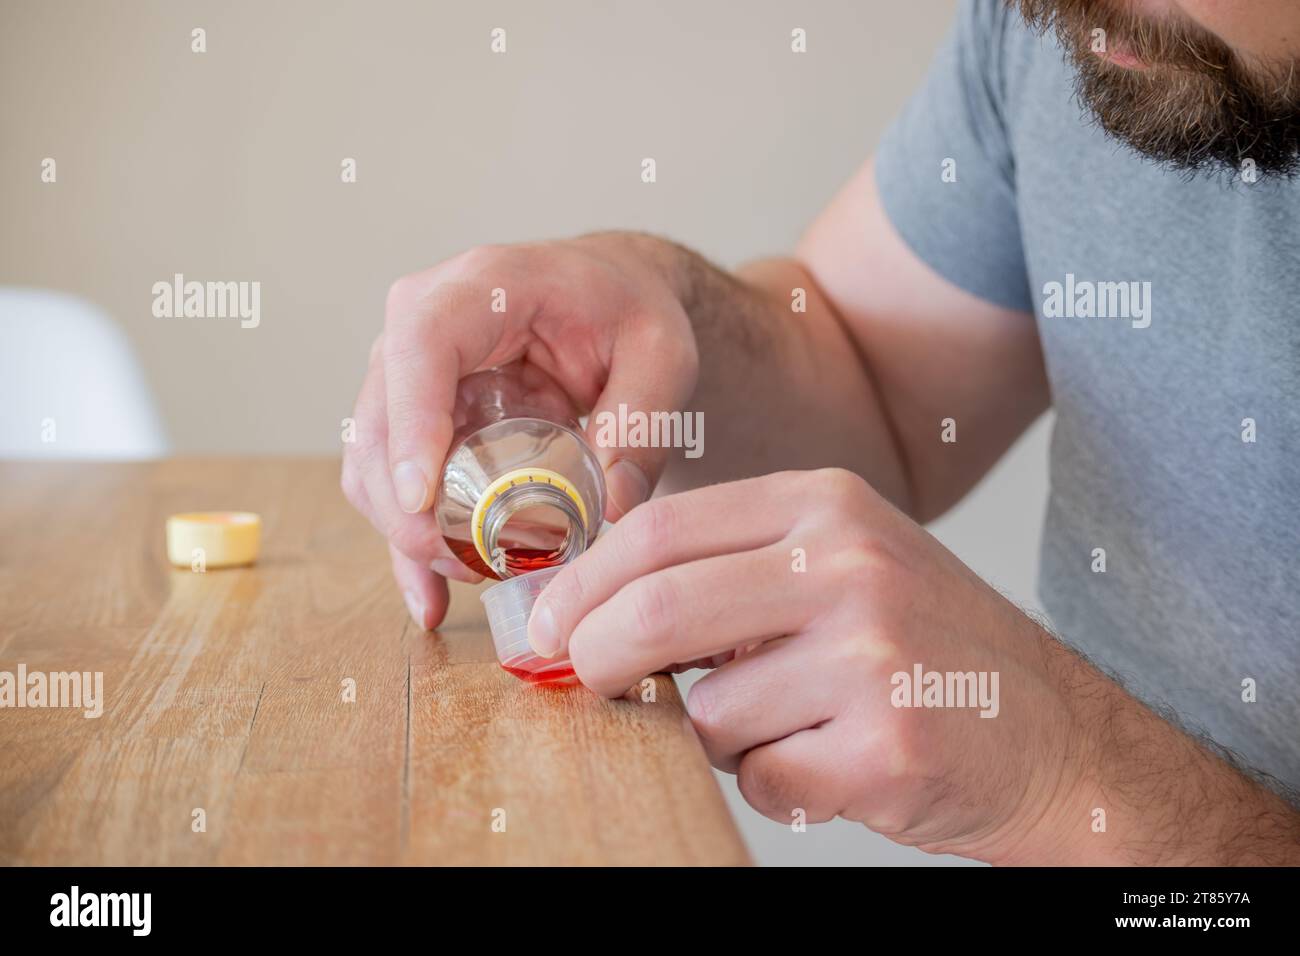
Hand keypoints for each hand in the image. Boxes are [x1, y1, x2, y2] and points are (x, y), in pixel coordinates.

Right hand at [341, 234, 698, 628]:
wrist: (610, 297)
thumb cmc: (630, 309)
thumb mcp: (662, 356)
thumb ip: (643, 425)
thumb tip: (611, 509)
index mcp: (481, 287)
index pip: (422, 346)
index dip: (413, 423)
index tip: (424, 499)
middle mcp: (421, 323)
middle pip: (380, 419)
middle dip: (410, 506)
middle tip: (469, 563)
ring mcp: (406, 374)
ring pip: (372, 463)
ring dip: (408, 531)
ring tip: (473, 576)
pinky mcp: (411, 419)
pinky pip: (391, 487)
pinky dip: (408, 543)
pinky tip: (433, 597)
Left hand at [527, 468, 1080, 859]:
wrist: (1058, 737)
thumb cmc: (925, 648)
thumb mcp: (841, 568)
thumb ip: (732, 574)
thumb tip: (590, 610)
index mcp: (829, 507)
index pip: (663, 529)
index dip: (584, 581)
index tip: (545, 624)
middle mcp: (852, 566)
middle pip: (660, 608)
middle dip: (594, 657)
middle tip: (581, 681)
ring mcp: (873, 655)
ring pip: (708, 713)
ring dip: (721, 736)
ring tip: (793, 725)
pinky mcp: (887, 744)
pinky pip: (763, 778)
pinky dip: (775, 783)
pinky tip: (836, 763)